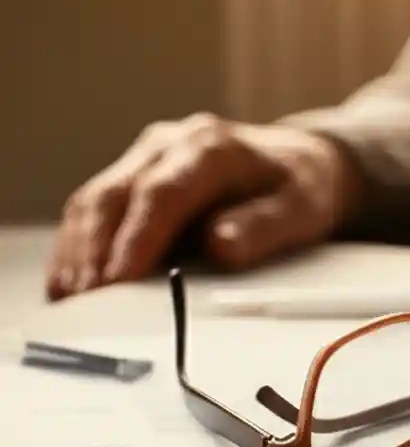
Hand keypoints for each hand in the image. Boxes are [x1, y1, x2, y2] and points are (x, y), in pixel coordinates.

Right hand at [47, 112, 360, 300]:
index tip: (119, 279)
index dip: (138, 237)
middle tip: (85, 301)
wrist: (295, 162)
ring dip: (77, 251)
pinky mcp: (130, 176)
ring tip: (70, 299)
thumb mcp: (302, 209)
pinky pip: (92, 209)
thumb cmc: (299, 188)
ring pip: (94, 201)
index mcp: (212, 148)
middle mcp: (169, 145)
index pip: (163, 193)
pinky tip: (70, 283)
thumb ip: (264, 227)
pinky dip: (76, 247)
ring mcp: (144, 158)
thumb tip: (220, 246)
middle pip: (115, 195)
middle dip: (94, 250)